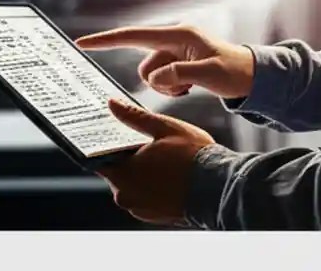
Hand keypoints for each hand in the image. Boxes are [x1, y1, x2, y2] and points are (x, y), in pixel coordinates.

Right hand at [75, 24, 254, 99]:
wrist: (252, 76)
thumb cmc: (234, 72)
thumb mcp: (209, 74)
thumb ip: (179, 74)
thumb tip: (155, 78)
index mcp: (178, 34)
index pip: (134, 36)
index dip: (106, 41)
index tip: (81, 44)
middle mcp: (173, 39)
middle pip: (144, 66)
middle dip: (158, 82)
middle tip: (185, 86)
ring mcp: (175, 51)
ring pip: (151, 76)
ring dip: (167, 87)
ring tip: (190, 86)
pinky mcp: (177, 62)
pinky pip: (161, 80)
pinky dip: (172, 88)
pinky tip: (191, 86)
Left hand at [96, 98, 215, 225]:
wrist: (221, 189)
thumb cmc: (194, 158)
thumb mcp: (164, 128)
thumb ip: (134, 116)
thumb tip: (112, 104)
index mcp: (122, 174)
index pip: (100, 158)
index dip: (105, 144)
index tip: (111, 133)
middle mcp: (126, 196)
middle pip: (116, 171)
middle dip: (127, 157)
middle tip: (144, 142)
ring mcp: (140, 208)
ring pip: (132, 184)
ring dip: (140, 172)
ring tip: (160, 157)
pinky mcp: (154, 216)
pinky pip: (144, 197)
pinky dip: (151, 186)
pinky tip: (167, 173)